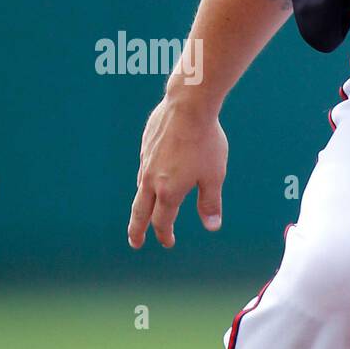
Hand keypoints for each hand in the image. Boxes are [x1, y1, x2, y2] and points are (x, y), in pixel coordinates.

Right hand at [128, 95, 227, 248]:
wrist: (187, 106)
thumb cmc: (205, 142)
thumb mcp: (214, 176)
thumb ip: (210, 203)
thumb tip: (212, 227)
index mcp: (169, 191)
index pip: (162, 221)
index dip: (164, 234)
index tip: (168, 242)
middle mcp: (151, 179)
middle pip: (140, 211)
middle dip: (137, 230)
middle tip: (135, 242)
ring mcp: (145, 161)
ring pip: (140, 190)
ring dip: (142, 205)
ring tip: (144, 213)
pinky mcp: (145, 146)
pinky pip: (143, 170)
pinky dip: (145, 183)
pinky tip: (151, 180)